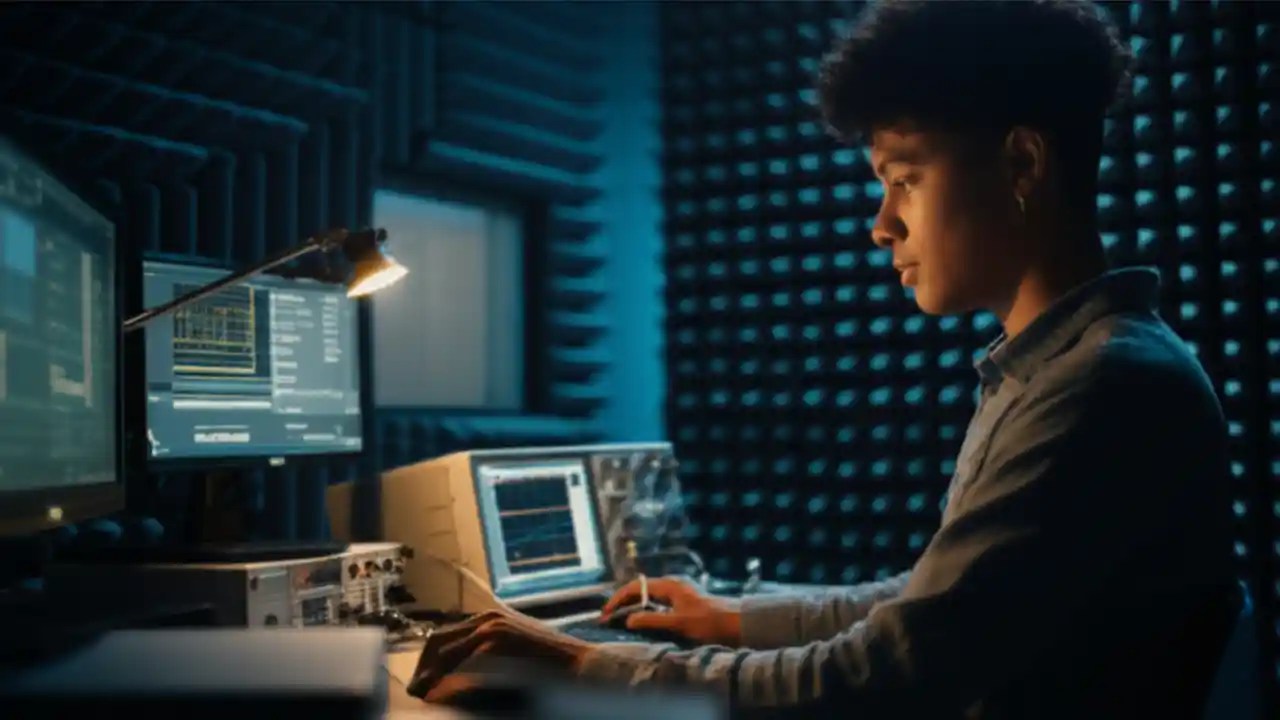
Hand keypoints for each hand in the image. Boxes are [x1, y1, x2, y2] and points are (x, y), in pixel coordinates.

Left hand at [413, 610, 591, 700]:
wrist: (584, 667)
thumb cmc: (553, 666)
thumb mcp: (514, 653)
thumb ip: (487, 656)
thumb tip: (454, 675)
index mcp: (490, 620)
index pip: (443, 636)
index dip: (427, 661)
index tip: (422, 682)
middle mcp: (488, 620)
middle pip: (438, 641)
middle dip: (424, 668)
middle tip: (419, 692)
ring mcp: (493, 629)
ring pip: (445, 653)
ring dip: (432, 676)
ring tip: (426, 696)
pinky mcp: (499, 644)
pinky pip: (462, 667)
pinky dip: (449, 684)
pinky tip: (443, 697)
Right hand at [600, 576, 741, 646]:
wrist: (737, 623)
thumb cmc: (709, 622)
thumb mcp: (678, 623)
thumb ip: (652, 620)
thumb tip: (628, 620)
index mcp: (669, 585)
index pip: (635, 587)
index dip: (617, 599)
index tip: (605, 614)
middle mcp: (672, 585)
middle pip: (640, 590)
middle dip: (622, 603)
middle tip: (608, 619)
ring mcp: (678, 593)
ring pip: (648, 598)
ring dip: (633, 608)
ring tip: (620, 622)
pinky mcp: (684, 603)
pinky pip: (658, 604)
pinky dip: (645, 612)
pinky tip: (642, 624)